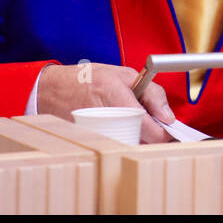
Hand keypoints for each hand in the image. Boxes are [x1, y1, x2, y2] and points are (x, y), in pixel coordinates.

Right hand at [37, 62, 174, 143]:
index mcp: (116, 95)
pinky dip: (123, 142)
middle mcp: (105, 116)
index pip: (149, 127)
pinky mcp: (90, 141)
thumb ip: (152, 93)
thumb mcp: (124, 74)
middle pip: (141, 141)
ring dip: (139, 141)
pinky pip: (115, 147)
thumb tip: (168, 117)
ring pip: (130, 147)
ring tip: (136, 126)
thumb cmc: (88, 79)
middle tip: (155, 128)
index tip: (171, 132)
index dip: (165, 133)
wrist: (50, 90)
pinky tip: (121, 131)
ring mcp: (96, 132)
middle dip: (153, 138)